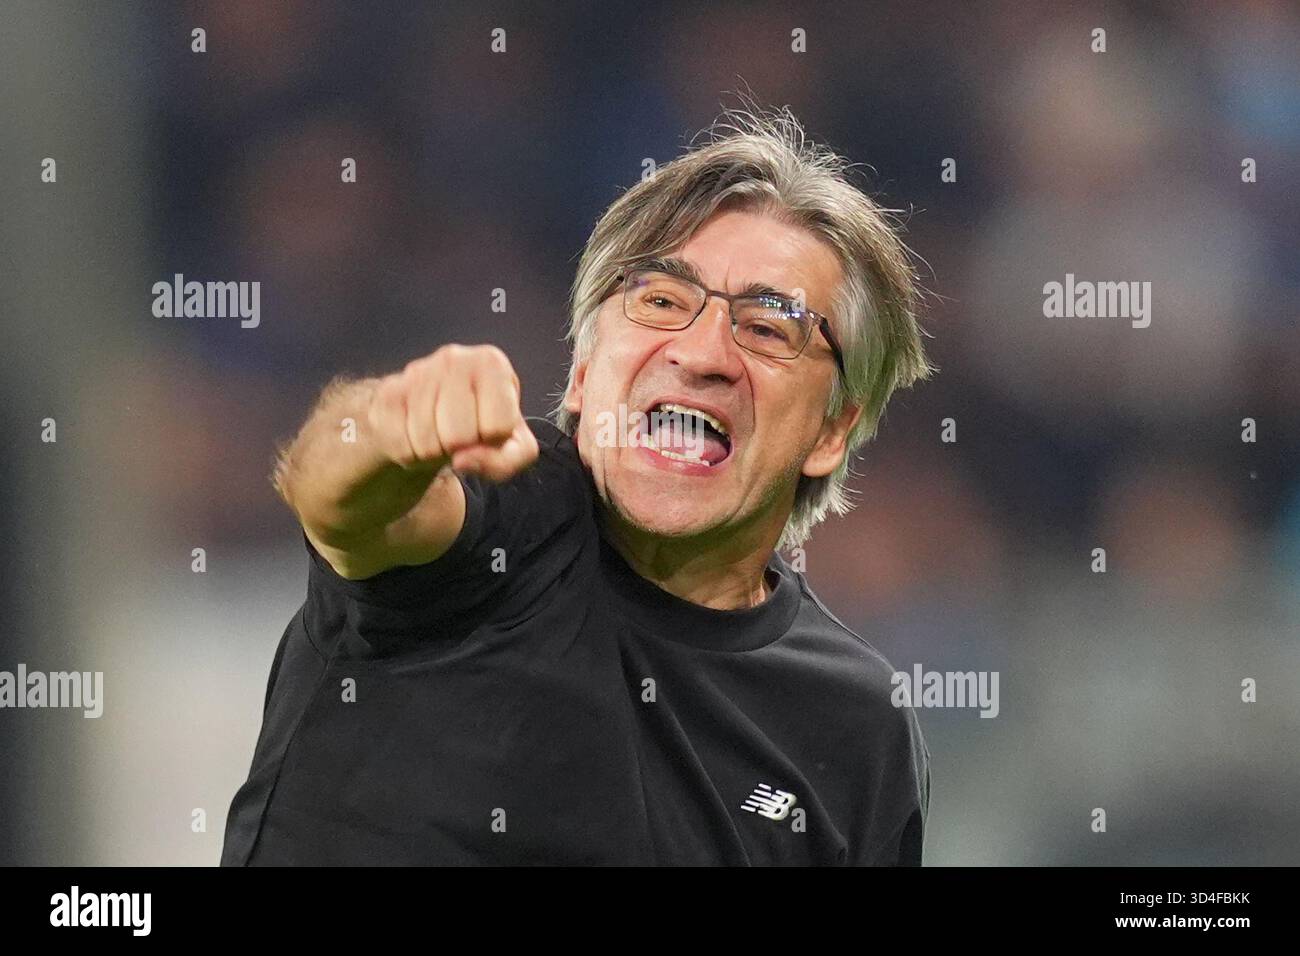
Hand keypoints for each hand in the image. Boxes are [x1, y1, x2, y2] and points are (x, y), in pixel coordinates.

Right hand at [367, 344, 539, 481]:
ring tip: (439, 434)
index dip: (494, 439)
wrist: (434, 412)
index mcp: (492, 363)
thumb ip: (507, 460)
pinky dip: (411, 455)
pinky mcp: (387, 395)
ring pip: (428, 444)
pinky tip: (417, 435)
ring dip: (435, 453)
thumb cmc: (482, 426)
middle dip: (462, 448)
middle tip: (460, 434)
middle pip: (460, 436)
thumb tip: (461, 459)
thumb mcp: (512, 445)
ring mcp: (417, 373)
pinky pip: (401, 446)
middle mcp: (454, 358)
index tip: (488, 426)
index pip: (498, 428)